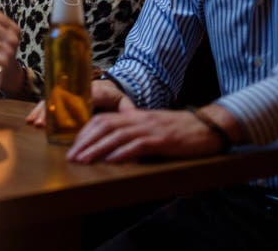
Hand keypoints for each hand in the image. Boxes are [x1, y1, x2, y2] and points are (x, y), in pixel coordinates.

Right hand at [26, 79, 134, 127]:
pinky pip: (48, 101)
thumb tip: (134, 119)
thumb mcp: (124, 103)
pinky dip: (39, 110)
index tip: (62, 119)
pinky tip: (31, 119)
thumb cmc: (114, 98)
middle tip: (40, 124)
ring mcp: (67, 93)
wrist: (107, 86)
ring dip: (42, 111)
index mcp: (93, 91)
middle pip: (60, 100)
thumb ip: (128, 110)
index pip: (80, 101)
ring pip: (52, 100)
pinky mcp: (61, 97)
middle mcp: (76, 90)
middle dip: (49, 112)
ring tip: (34, 123)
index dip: (69, 109)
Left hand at [66, 108, 225, 163]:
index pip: (102, 120)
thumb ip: (132, 135)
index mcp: (133, 116)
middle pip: (104, 126)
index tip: (73, 146)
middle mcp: (137, 119)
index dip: (85, 132)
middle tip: (72, 157)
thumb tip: (111, 151)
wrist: (206, 127)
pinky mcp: (162, 139)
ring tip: (84, 161)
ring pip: (117, 136)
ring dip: (98, 149)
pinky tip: (112, 161)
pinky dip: (123, 153)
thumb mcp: (150, 128)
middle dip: (85, 141)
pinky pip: (138, 145)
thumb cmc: (177, 130)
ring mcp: (149, 128)